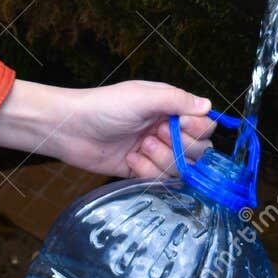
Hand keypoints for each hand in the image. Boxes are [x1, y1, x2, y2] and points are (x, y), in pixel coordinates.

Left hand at [0, 80, 218, 179]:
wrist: (70, 129)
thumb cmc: (104, 106)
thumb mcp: (143, 97)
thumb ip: (177, 100)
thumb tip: (208, 105)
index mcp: (169, 108)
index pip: (203, 125)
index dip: (196, 129)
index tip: (178, 124)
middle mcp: (166, 130)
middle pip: (198, 151)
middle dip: (178, 147)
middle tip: (152, 135)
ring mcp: (154, 152)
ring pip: (180, 168)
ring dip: (161, 160)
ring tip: (139, 146)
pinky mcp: (140, 170)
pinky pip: (160, 180)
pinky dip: (147, 171)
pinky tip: (130, 160)